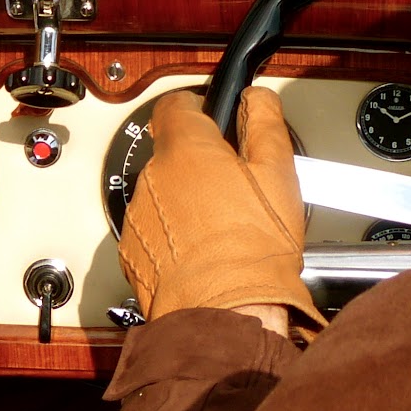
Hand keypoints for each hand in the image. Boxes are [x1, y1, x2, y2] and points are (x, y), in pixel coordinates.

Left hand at [118, 87, 324, 335]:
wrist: (226, 312)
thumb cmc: (252, 249)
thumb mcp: (277, 173)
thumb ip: (264, 123)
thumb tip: (255, 98)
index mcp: (186, 148)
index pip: (175, 104)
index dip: (197, 108)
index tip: (212, 119)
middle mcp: (152, 176)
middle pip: (171, 154)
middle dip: (197, 165)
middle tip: (232, 188)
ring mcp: (139, 215)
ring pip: (161, 194)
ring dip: (183, 202)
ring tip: (220, 228)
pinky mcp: (133, 251)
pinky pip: (152, 230)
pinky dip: (172, 237)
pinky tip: (201, 253)